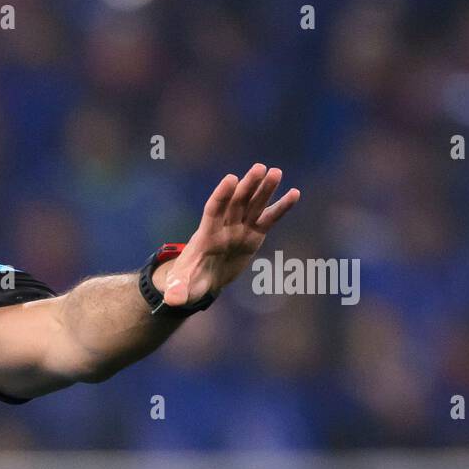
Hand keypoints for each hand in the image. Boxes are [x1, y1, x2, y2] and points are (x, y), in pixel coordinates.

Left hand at [157, 163, 300, 307]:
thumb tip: (173, 300)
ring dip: (264, 189)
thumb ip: (178, 291)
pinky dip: (281, 207)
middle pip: (236, 203)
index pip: (213, 210)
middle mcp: (224, 227)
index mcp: (206, 236)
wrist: (202, 281)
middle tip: (260, 168)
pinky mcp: (253, 235)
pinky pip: (268, 219)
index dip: (221, 195)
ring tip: (275, 172)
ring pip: (253, 206)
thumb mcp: (181, 288)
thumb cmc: (188, 282)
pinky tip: (294, 194)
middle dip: (247, 186)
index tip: (231, 179)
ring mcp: (240, 229)